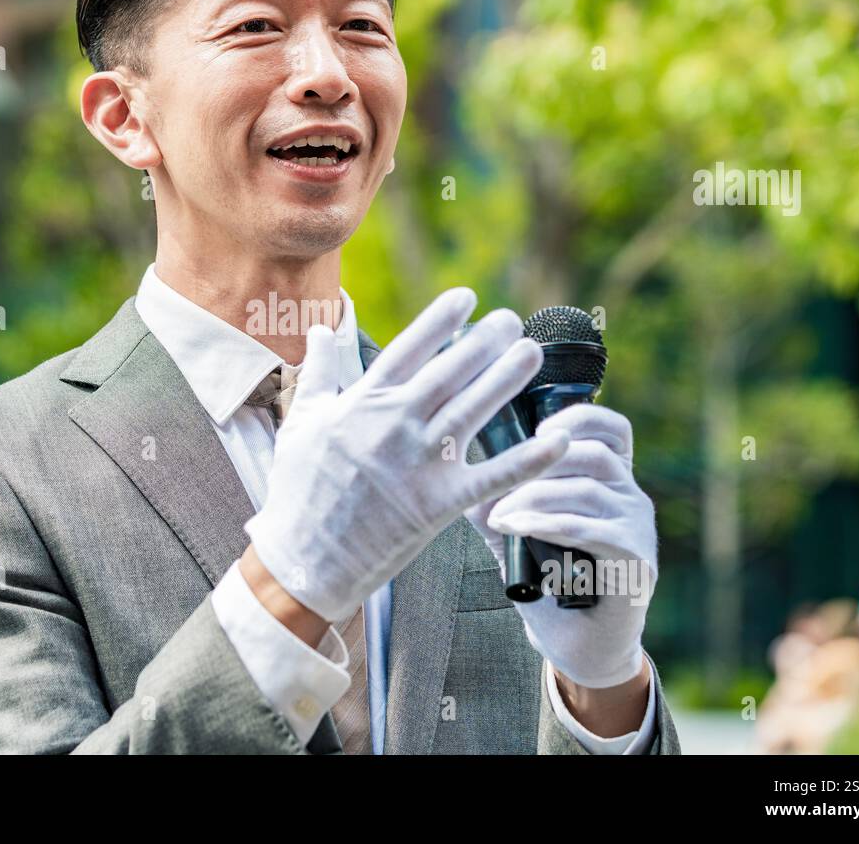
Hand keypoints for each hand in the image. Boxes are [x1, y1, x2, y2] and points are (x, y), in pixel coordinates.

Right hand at [244, 288, 571, 623]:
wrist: (305, 561)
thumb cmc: (298, 490)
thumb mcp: (300, 423)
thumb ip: (317, 372)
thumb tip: (317, 329)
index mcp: (363, 403)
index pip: (409, 349)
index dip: (441, 320)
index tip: (466, 298)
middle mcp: (395, 426)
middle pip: (450, 372)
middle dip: (485, 341)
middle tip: (512, 320)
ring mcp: (419, 464)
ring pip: (474, 411)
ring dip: (508, 380)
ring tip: (532, 353)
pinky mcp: (439, 503)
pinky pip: (492, 477)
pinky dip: (529, 460)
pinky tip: (560, 440)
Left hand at [483, 403, 656, 688]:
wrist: (578, 647)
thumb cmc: (550, 584)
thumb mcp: (519, 535)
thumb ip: (499, 503)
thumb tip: (464, 476)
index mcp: (610, 482)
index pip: (611, 429)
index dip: (579, 417)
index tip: (537, 429)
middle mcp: (631, 497)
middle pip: (592, 454)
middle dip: (537, 464)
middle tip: (498, 485)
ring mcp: (638, 528)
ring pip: (587, 489)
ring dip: (534, 497)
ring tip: (498, 515)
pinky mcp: (636, 560)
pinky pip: (589, 529)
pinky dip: (546, 524)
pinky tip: (516, 527)